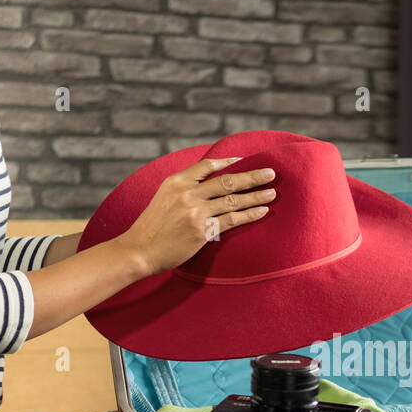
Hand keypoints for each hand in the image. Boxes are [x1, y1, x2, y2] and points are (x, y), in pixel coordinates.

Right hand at [114, 156, 276, 276]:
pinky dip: (249, 215)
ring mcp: (195, 212)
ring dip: (256, 196)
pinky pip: (232, 220)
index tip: (243, 160)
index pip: (207, 165)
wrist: (138, 251)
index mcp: (176, 182)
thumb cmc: (151, 228)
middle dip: (252, 176)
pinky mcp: (202, 230)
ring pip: (233, 200)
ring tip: (272, 193)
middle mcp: (187, 193)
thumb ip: (182, 190)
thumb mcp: (162, 199)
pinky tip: (262, 211)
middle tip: (271, 173)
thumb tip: (204, 187)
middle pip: (227, 181)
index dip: (228, 162)